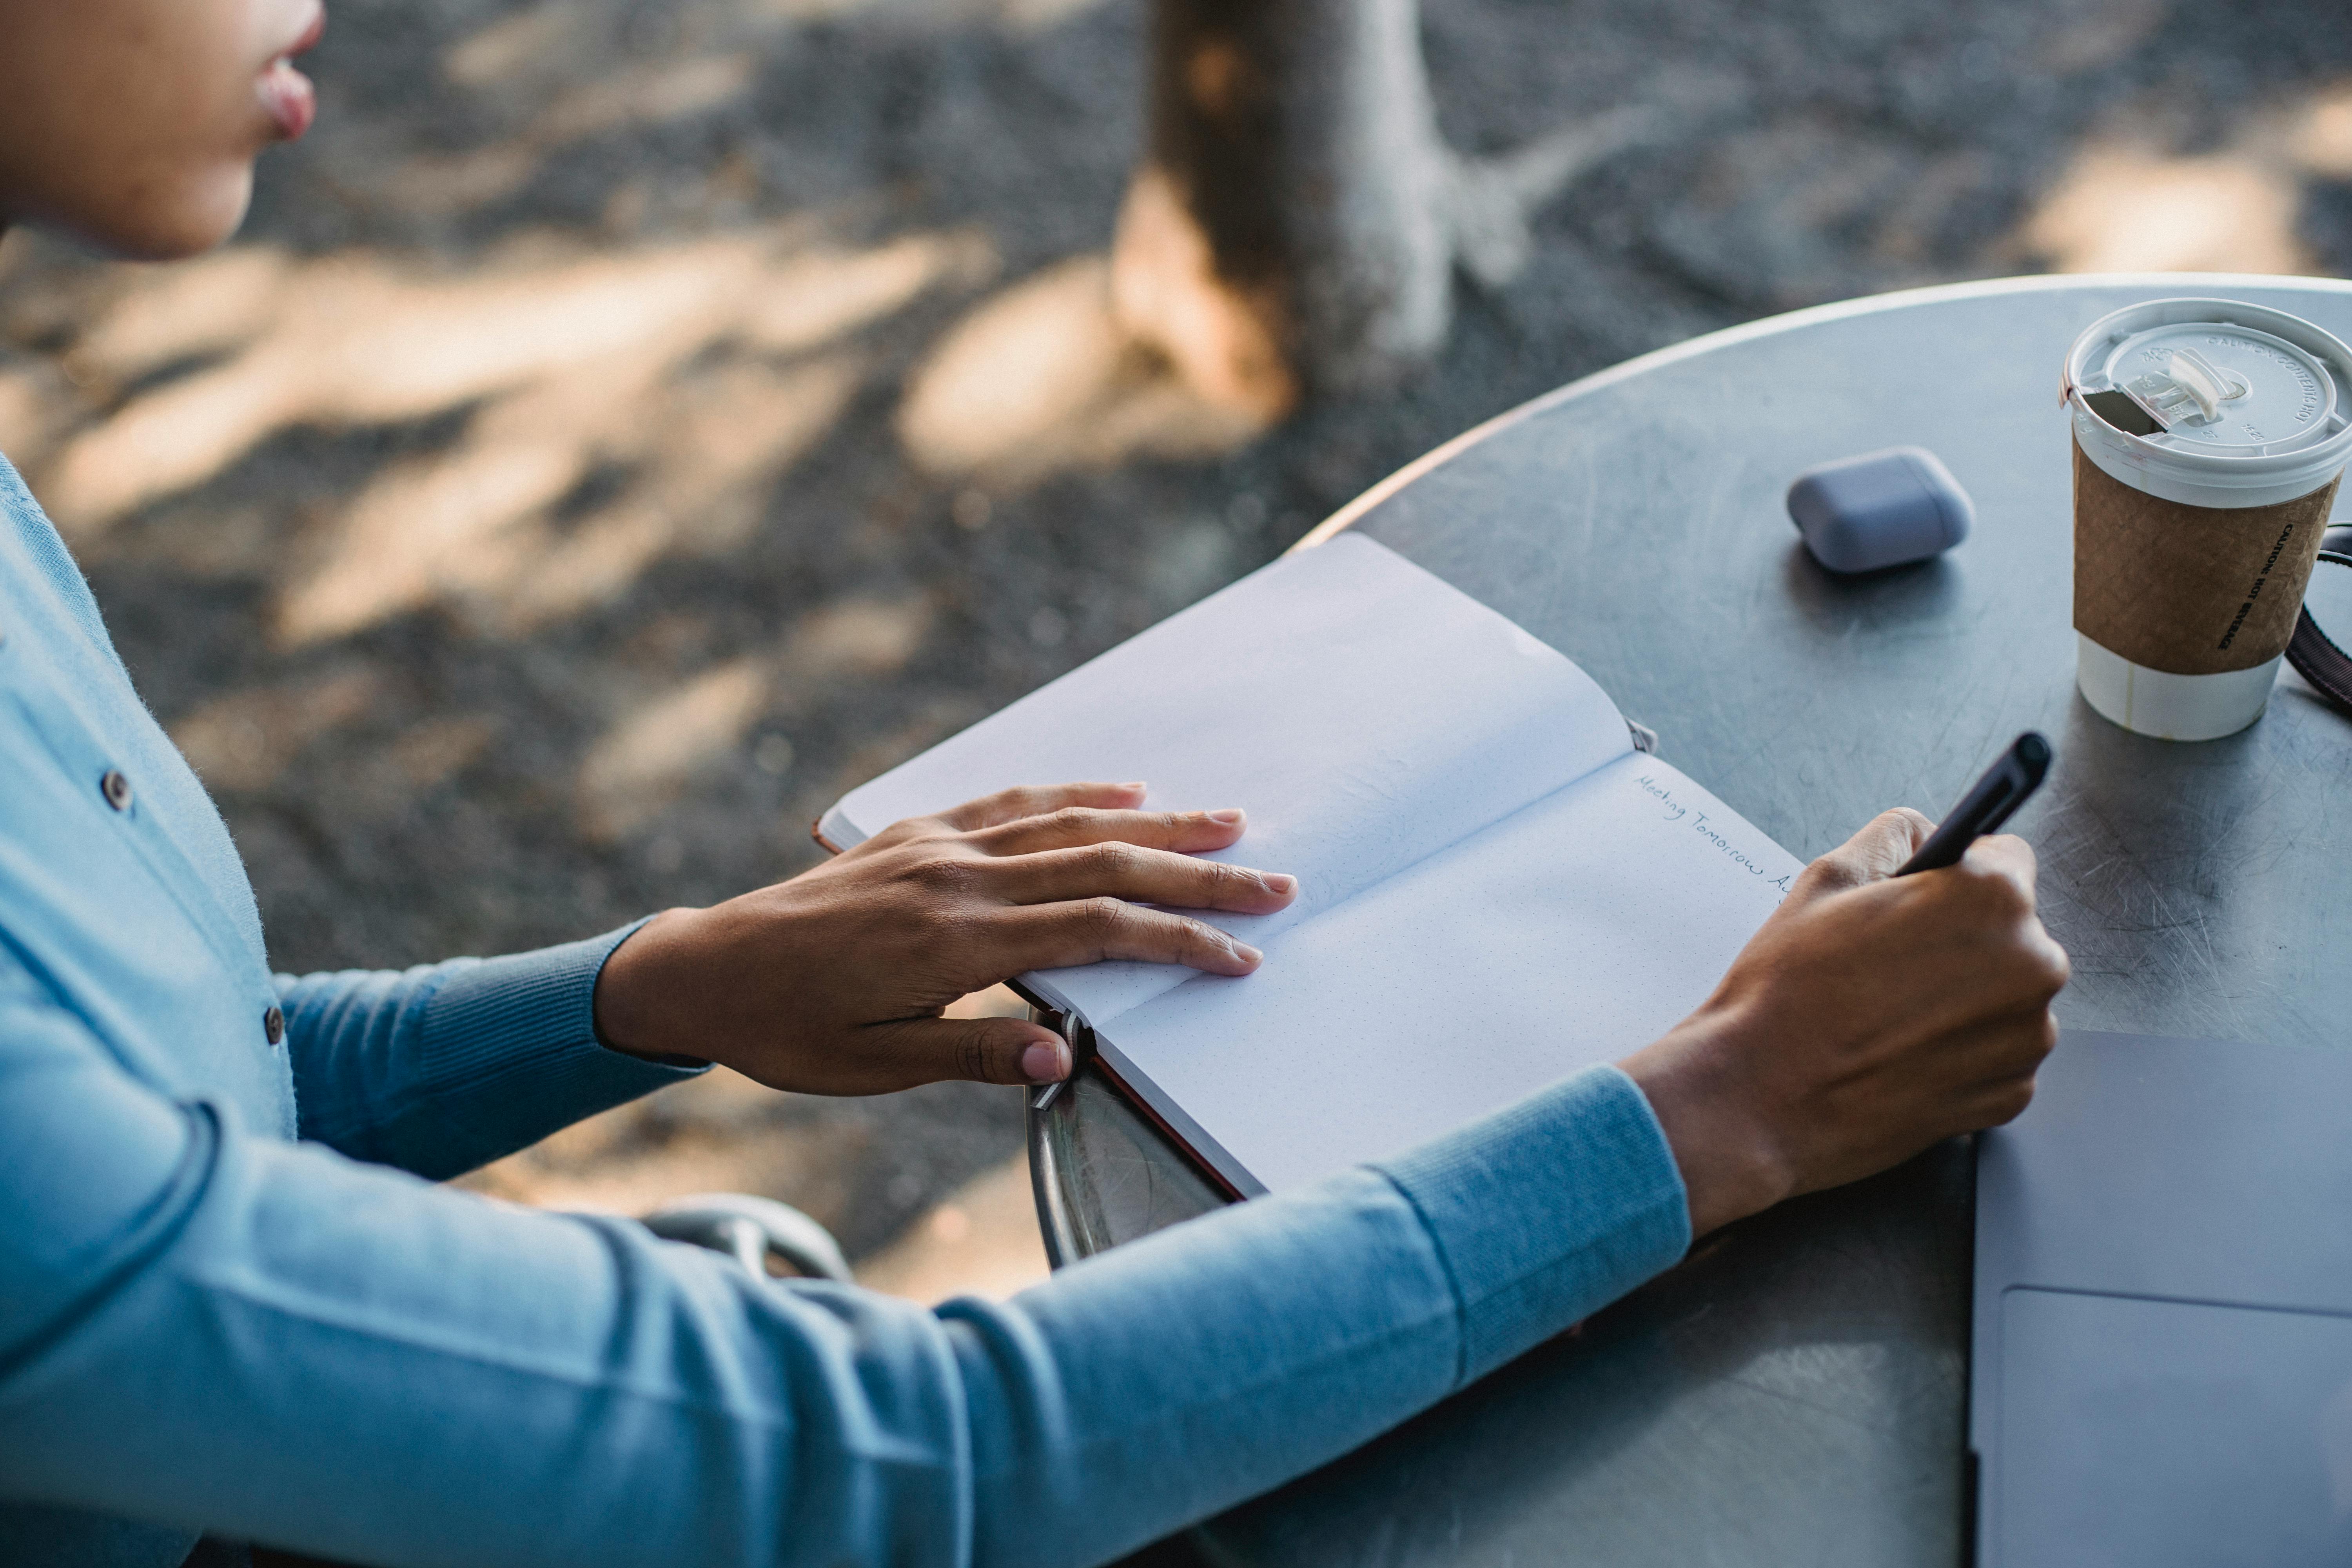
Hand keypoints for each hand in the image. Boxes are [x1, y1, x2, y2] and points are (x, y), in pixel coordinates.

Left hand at [593, 782, 1297, 1093]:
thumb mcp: (873, 1068)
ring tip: (1226, 823)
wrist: (702, 970)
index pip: (1097, 934)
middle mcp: (956, 880)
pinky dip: (1072, 793)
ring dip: (1155, 825)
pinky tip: (1121, 792)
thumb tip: (1061, 1061)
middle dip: (1196, 877)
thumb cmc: (787, 1032)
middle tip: (1273, 881)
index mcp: (955, 942)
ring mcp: (936, 847)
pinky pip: (1009, 801)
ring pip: (1068, 823)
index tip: (1240, 957)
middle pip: (1103, 867)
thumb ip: (969, 1055)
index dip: (1176, 943)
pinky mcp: (915, 834)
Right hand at [1618, 808, 2069, 1238]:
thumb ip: (1891, 837)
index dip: (1957, 874)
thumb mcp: (1826, 880)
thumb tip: (1921, 835)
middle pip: (2010, 930)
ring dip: (1963, 997)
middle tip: (1888, 961)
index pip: (2007, 857)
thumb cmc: (1788, 994)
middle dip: (1960, 937)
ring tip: (1887, 1012)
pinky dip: (1959, 1051)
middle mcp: (2032, 966)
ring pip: (2005, 995)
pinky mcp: (2012, 1093)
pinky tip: (1900, 1052)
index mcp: (1992, 899)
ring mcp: (2026, 1037)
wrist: (1761, 1100)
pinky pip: (1998, 1053)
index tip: (1928, 896)